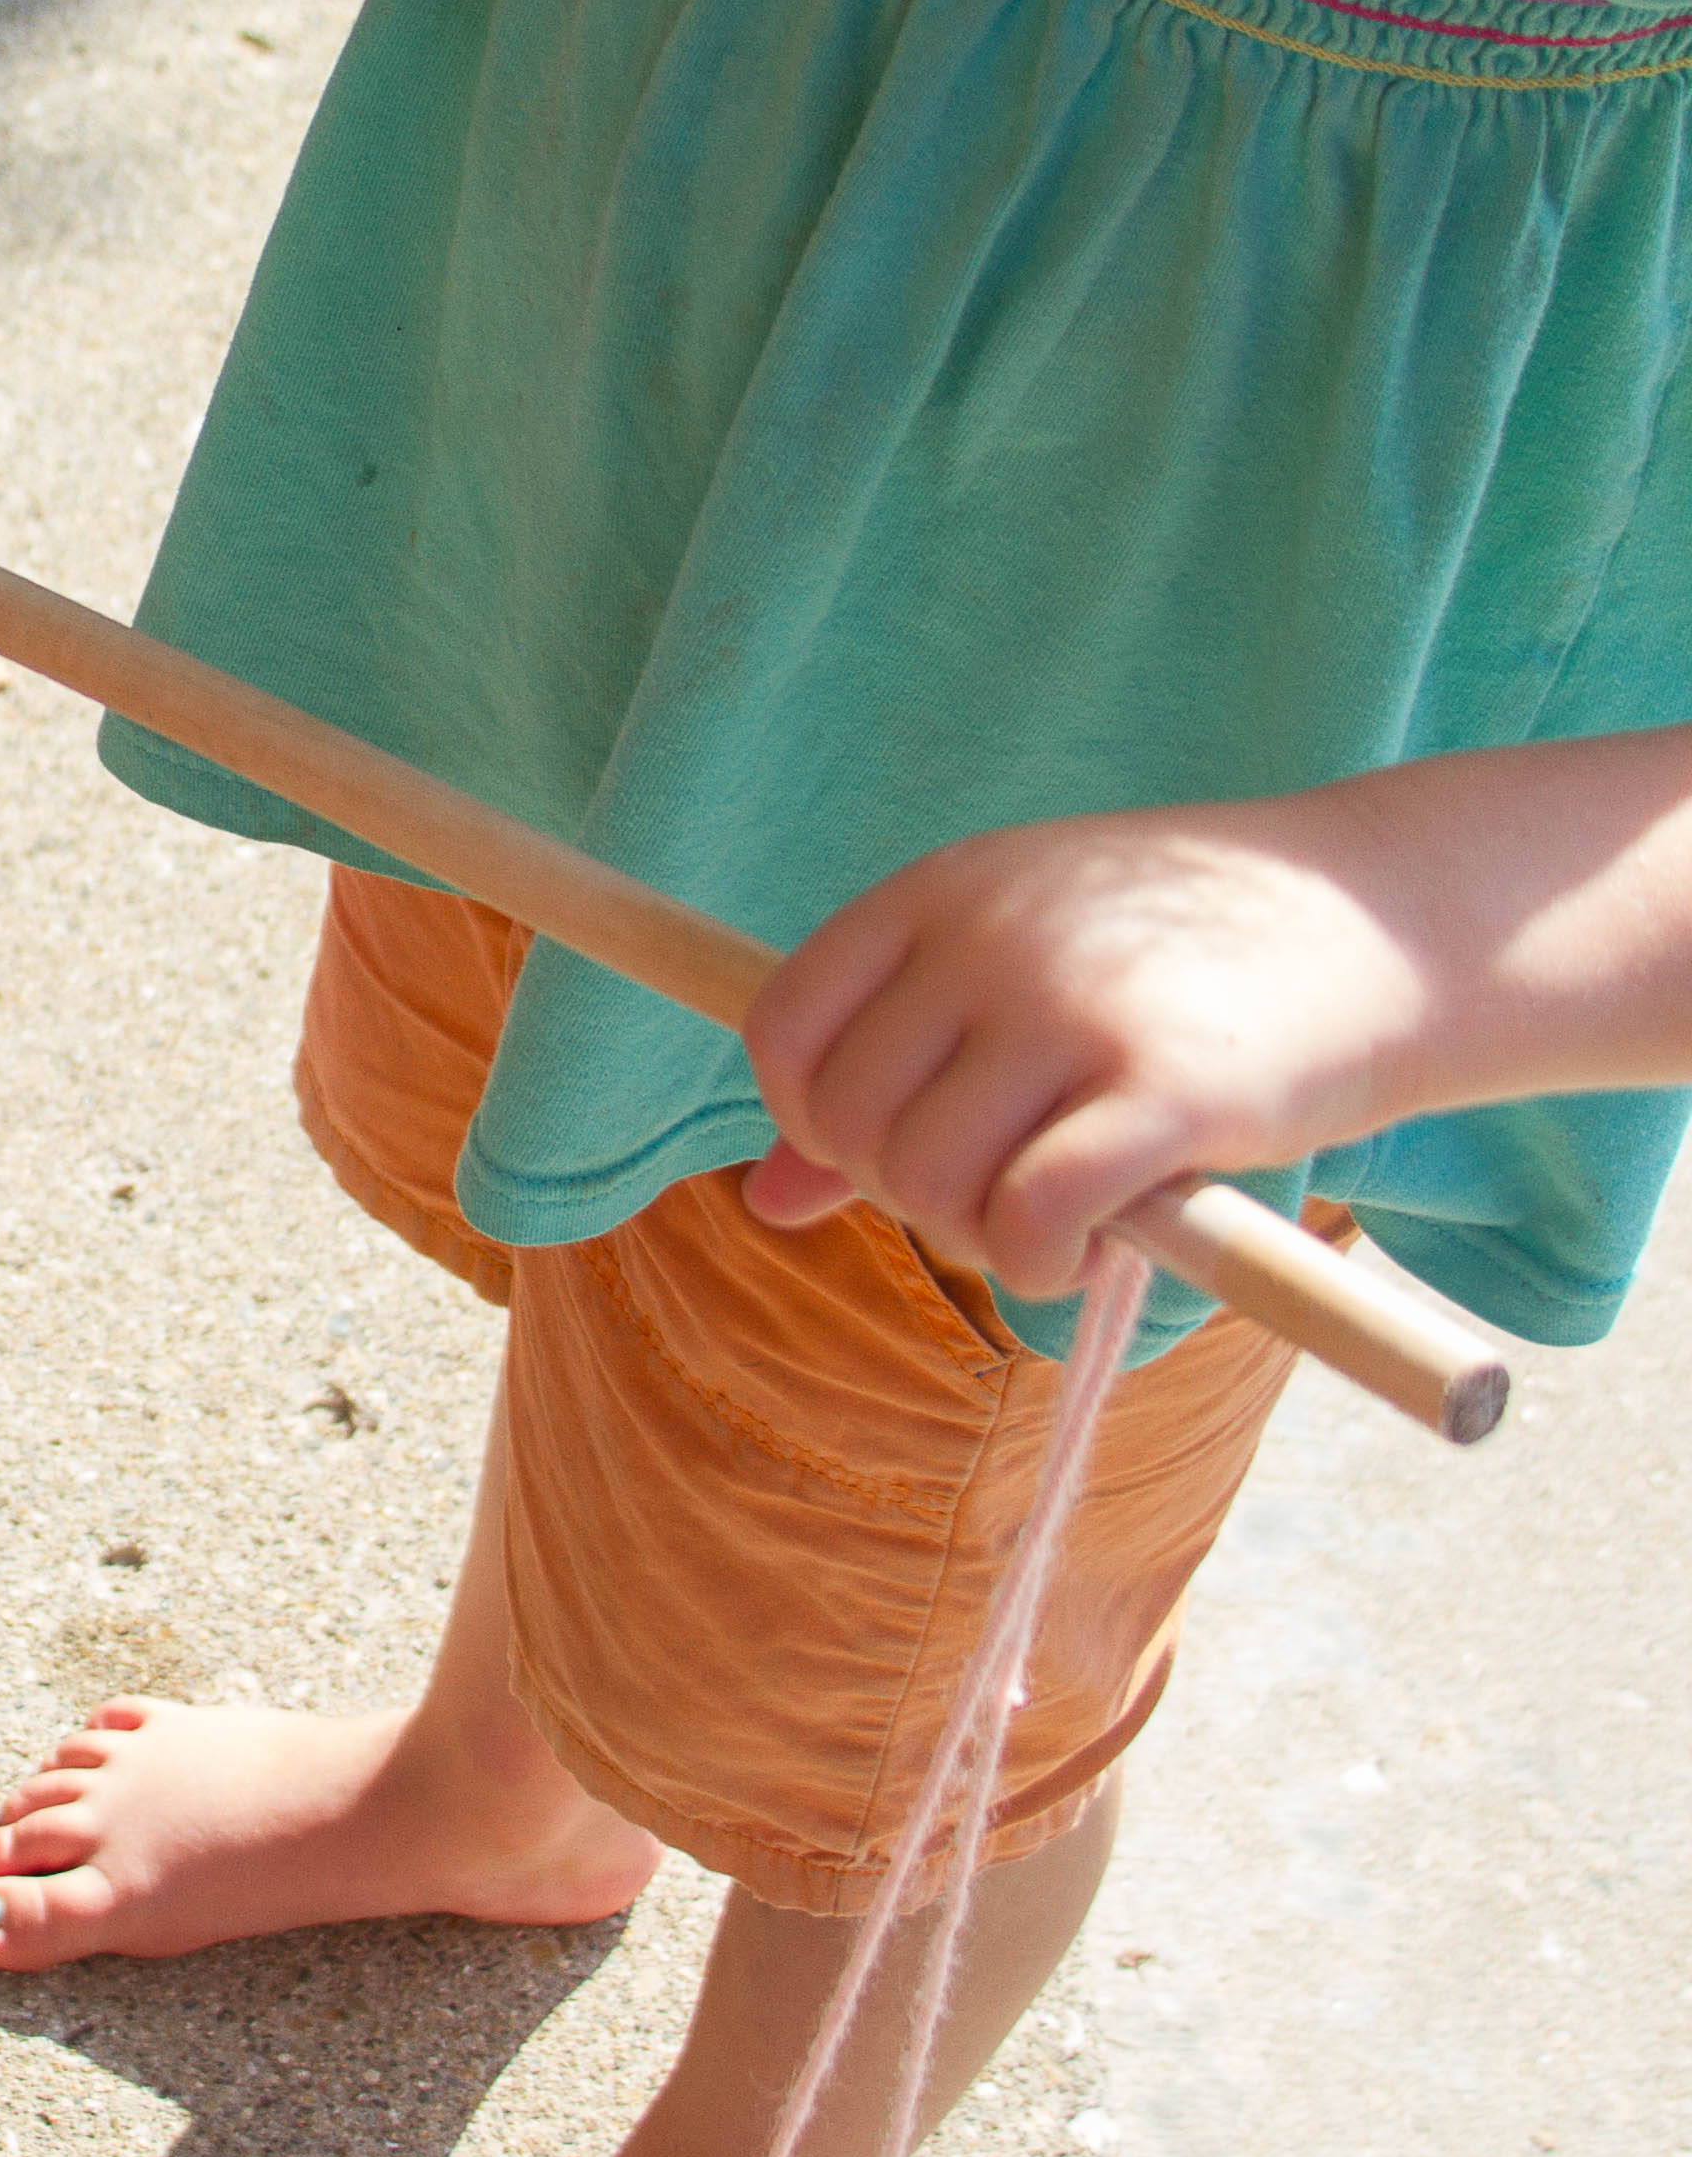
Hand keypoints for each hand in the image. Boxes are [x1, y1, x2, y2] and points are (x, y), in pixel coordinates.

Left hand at [740, 795, 1452, 1305]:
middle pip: (852, 1124)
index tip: (897, 1143)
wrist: (1392, 915)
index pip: (784, 1030)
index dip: (816, 1120)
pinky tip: (1088, 1252)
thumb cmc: (1190, 955)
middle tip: (1000, 1190)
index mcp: (943, 888)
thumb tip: (763, 1199)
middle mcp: (992, 938)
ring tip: (1054, 1218)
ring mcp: (1075, 1010)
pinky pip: (1028, 1223)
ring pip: (929, 1183)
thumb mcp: (1023, 960)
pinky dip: (1039, 1268)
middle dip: (905, 1191)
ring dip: (978, 1238)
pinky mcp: (1165, 1093)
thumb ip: (892, 1064)